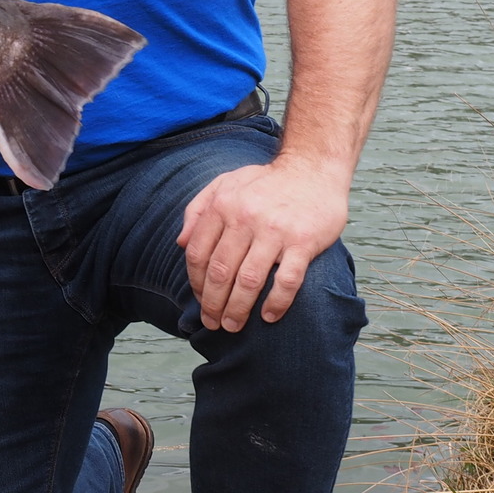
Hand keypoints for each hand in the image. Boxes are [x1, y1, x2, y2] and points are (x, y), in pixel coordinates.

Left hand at [178, 158, 349, 331]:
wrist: (313, 168)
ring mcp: (275, 231)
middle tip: (212, 323)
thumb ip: (198, 209)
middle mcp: (245, 218)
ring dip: (238, 309)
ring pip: (249, 280)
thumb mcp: (225, 184)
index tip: (200, 299)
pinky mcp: (304, 242)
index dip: (195, 282)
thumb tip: (180, 242)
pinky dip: (276, 303)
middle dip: (213, 303)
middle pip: (220, 271)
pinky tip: (268, 316)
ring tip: (233, 326)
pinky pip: (287, 280)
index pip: (198, 252)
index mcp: (223, 205)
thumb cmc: (267, 181)